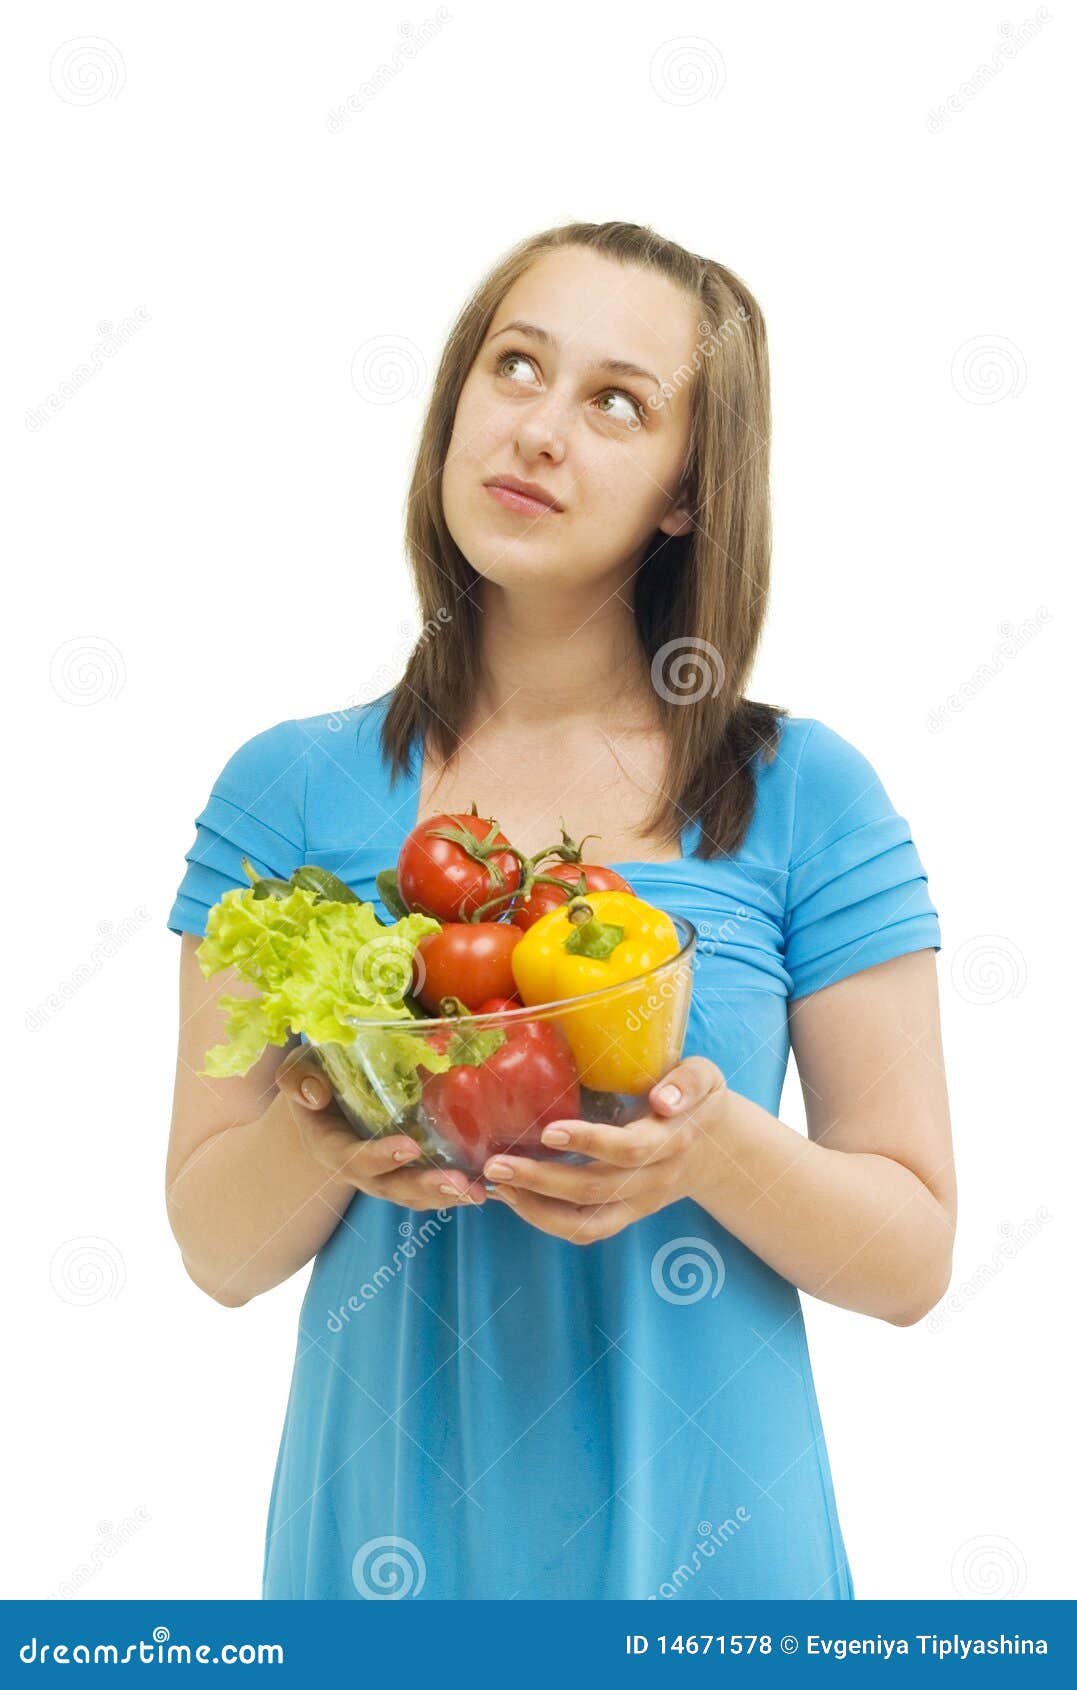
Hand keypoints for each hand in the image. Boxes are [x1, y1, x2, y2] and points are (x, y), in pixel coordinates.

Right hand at [275, 1048, 486, 1209]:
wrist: (323, 1096)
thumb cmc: (314, 1077)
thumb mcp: (299, 1069)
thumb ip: (298, 1078)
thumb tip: (315, 1094)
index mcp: (331, 1146)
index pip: (354, 1158)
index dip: (380, 1157)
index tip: (409, 1148)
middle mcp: (359, 1169)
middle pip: (392, 1187)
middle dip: (426, 1187)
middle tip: (460, 1185)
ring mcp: (384, 1175)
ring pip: (415, 1194)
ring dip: (447, 1196)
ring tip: (478, 1193)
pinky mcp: (404, 1171)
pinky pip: (428, 1188)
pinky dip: (454, 1190)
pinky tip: (484, 1185)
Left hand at [481, 1055, 726, 1242]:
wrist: (717, 1149)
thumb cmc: (698, 1100)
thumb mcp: (704, 1078)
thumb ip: (688, 1083)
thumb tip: (662, 1100)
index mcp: (671, 1142)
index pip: (627, 1150)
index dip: (589, 1143)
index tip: (549, 1132)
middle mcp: (654, 1181)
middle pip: (595, 1191)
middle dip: (542, 1181)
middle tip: (497, 1164)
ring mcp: (638, 1204)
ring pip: (586, 1224)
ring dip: (536, 1209)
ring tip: (497, 1185)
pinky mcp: (625, 1216)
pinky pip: (584, 1230)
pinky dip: (545, 1219)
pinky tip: (514, 1196)